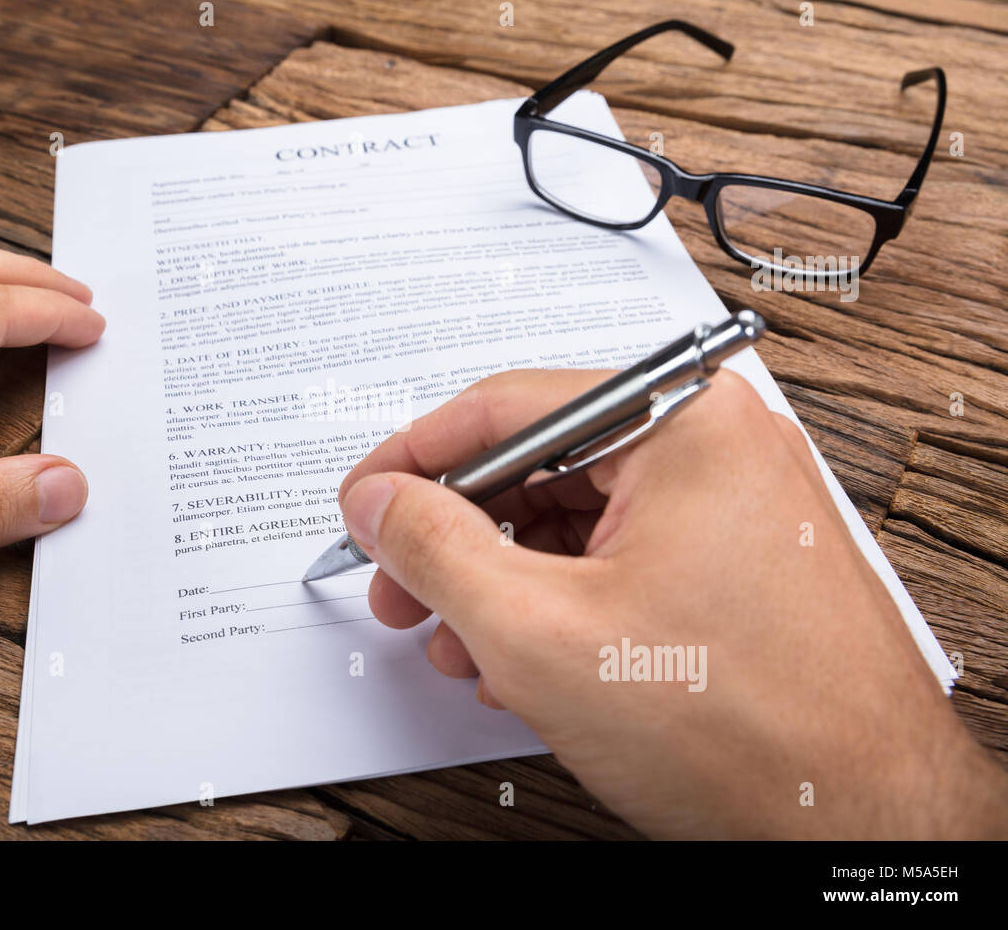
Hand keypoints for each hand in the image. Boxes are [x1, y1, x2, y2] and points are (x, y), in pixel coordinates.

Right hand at [338, 368, 1007, 837]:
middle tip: (405, 589)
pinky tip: (528, 661)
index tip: (366, 501)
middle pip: (541, 466)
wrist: (866, 825)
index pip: (509, 407)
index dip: (415, 458)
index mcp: (684, 424)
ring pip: (576, 521)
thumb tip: (381, 501)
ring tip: (466, 644)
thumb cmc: (748, 730)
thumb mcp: (539, 631)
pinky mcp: (738, 563)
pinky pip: (621, 558)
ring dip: (503, 582)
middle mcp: (719, 448)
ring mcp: (736, 507)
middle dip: (458, 538)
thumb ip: (435, 548)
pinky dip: (560, 604)